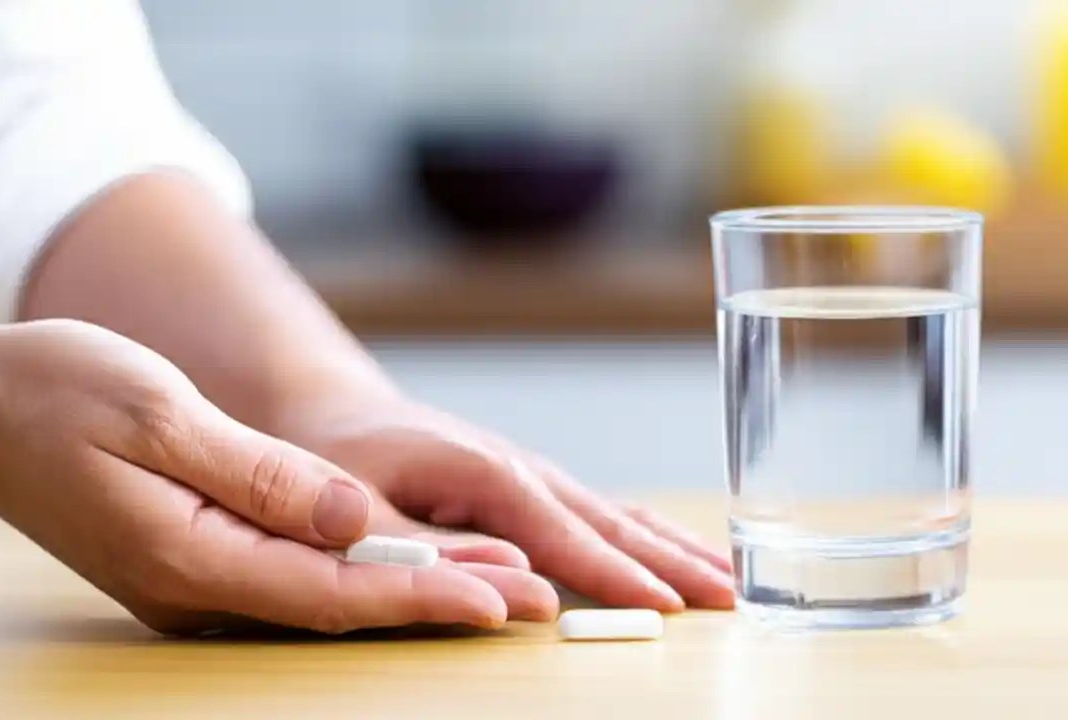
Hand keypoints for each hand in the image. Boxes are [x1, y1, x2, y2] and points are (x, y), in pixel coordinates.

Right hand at [0, 320, 553, 633]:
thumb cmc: (57, 393)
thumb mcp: (157, 414)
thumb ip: (260, 473)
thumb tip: (355, 516)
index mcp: (188, 554)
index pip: (332, 588)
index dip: (424, 594)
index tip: (504, 599)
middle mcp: (200, 585)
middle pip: (344, 603)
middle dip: (443, 602)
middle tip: (539, 600)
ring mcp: (200, 579)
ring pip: (330, 593)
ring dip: (418, 588)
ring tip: (507, 584)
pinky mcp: (203, 559)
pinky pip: (302, 575)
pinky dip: (370, 570)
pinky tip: (420, 561)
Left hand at [278, 395, 735, 611]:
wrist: (334, 411)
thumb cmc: (340, 460)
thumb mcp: (367, 513)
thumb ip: (437, 555)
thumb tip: (521, 596)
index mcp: (488, 473)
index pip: (567, 536)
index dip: (620, 577)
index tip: (672, 607)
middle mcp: (524, 469)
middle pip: (612, 523)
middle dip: (674, 562)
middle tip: (734, 597)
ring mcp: (533, 473)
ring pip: (617, 515)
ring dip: (674, 547)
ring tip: (729, 577)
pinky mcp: (531, 484)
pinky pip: (600, 513)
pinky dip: (647, 534)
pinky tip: (677, 550)